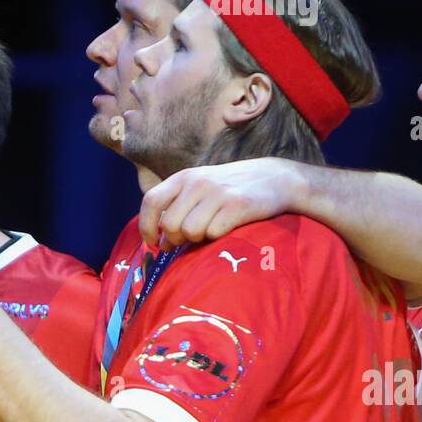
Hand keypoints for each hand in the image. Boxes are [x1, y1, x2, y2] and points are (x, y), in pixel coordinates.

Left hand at [140, 158, 305, 248]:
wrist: (275, 178)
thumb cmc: (230, 190)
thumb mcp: (199, 190)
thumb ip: (176, 211)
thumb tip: (159, 244)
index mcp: (184, 177)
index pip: (151, 202)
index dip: (147, 226)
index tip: (153, 242)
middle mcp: (197, 182)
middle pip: (170, 224)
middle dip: (176, 239)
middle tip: (190, 238)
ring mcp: (217, 192)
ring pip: (189, 232)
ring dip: (198, 239)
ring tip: (210, 230)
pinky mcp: (237, 205)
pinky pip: (213, 233)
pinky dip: (216, 237)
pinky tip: (226, 228)